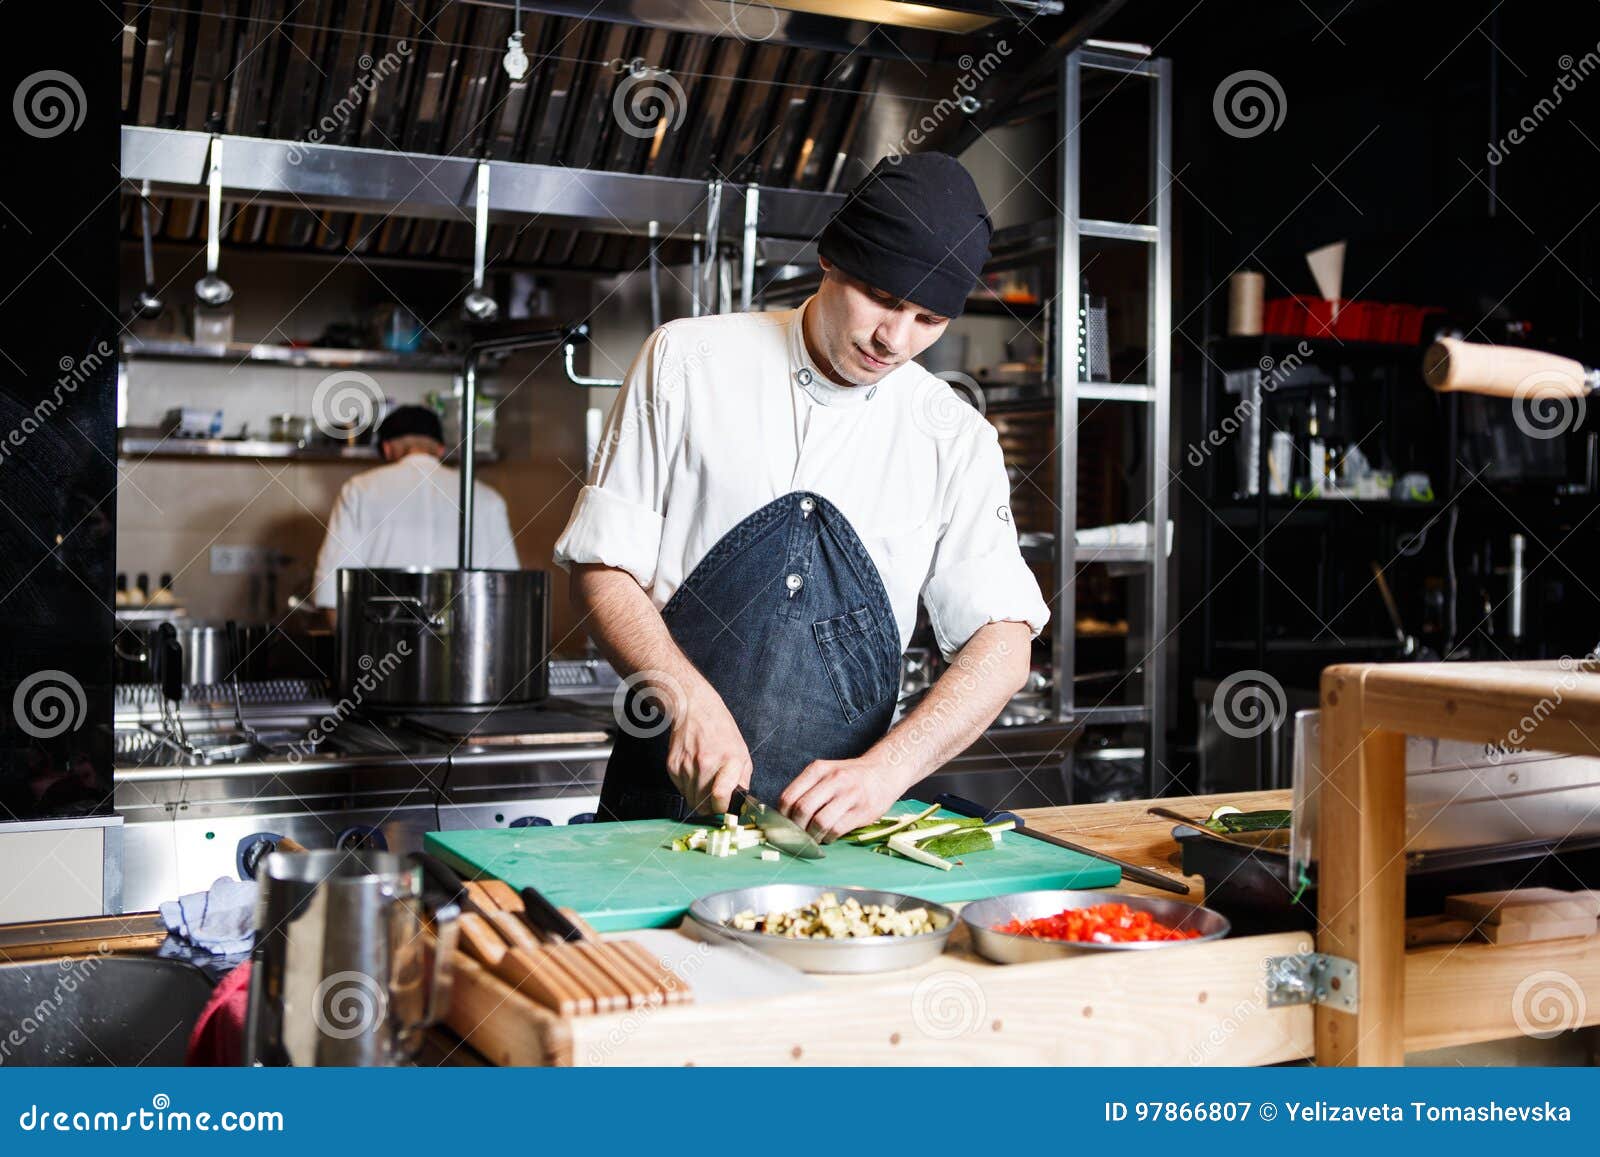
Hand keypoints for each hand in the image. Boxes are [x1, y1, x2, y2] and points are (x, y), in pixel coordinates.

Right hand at [664, 680, 751, 814]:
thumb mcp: (741, 752)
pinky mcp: (672, 766)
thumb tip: (739, 804)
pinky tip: (694, 773)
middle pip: (703, 805)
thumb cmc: (721, 730)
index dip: (722, 809)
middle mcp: (705, 764)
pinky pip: (681, 790)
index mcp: (728, 760)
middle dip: (710, 808)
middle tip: (715, 799)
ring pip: (691, 801)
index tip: (723, 809)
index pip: (720, 797)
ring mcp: (686, 766)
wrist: (694, 709)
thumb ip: (743, 780)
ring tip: (705, 782)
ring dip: (698, 798)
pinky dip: (688, 787)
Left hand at [778, 754, 906, 842]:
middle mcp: (833, 779)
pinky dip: (828, 838)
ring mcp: (849, 795)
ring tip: (813, 838)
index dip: (781, 817)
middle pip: (802, 810)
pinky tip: (828, 836)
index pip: (789, 796)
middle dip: (796, 829)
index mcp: (818, 769)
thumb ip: (806, 789)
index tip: (782, 826)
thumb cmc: (849, 777)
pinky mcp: (862, 811)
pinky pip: (836, 830)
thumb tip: (783, 816)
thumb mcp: (826, 773)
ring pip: (819, 822)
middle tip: (796, 836)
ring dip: (812, 836)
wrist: (884, 772)